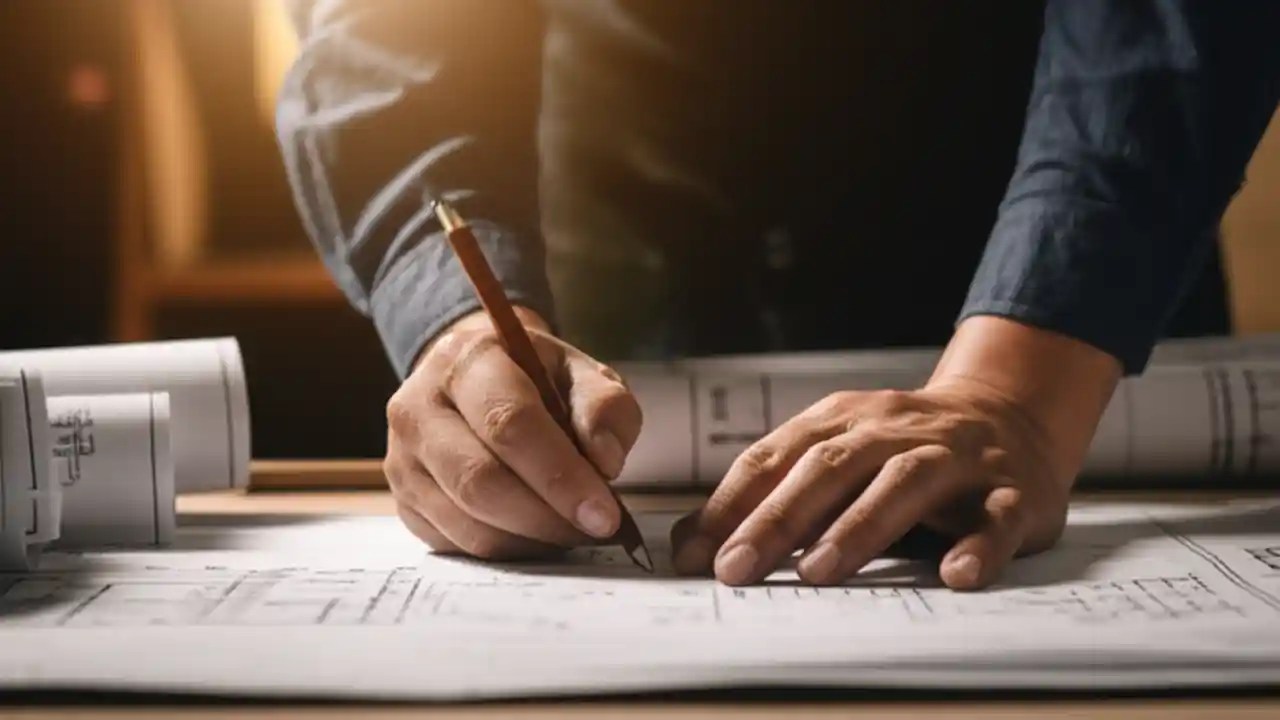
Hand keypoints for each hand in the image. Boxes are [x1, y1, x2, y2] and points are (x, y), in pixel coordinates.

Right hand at [384, 309, 642, 559]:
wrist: (472, 380)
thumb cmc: (532, 377)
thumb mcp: (579, 372)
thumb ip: (603, 407)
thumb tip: (604, 462)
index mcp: (468, 360)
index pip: (509, 424)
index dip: (560, 476)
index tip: (604, 513)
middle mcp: (419, 408)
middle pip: (480, 481)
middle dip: (547, 517)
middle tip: (594, 528)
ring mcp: (402, 459)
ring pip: (467, 523)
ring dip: (530, 538)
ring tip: (570, 528)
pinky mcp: (403, 501)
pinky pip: (457, 544)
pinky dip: (507, 549)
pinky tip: (536, 532)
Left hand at [670, 317, 1119, 589]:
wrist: (1011, 413)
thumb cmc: (901, 449)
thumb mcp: (836, 453)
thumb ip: (773, 493)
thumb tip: (691, 545)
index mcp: (843, 419)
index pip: (776, 457)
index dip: (732, 504)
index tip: (694, 553)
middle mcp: (894, 430)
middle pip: (829, 468)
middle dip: (777, 519)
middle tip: (737, 568)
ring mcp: (955, 458)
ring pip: (903, 485)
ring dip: (858, 528)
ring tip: (817, 571)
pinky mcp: (1011, 492)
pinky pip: (996, 518)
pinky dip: (978, 546)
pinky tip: (955, 574)